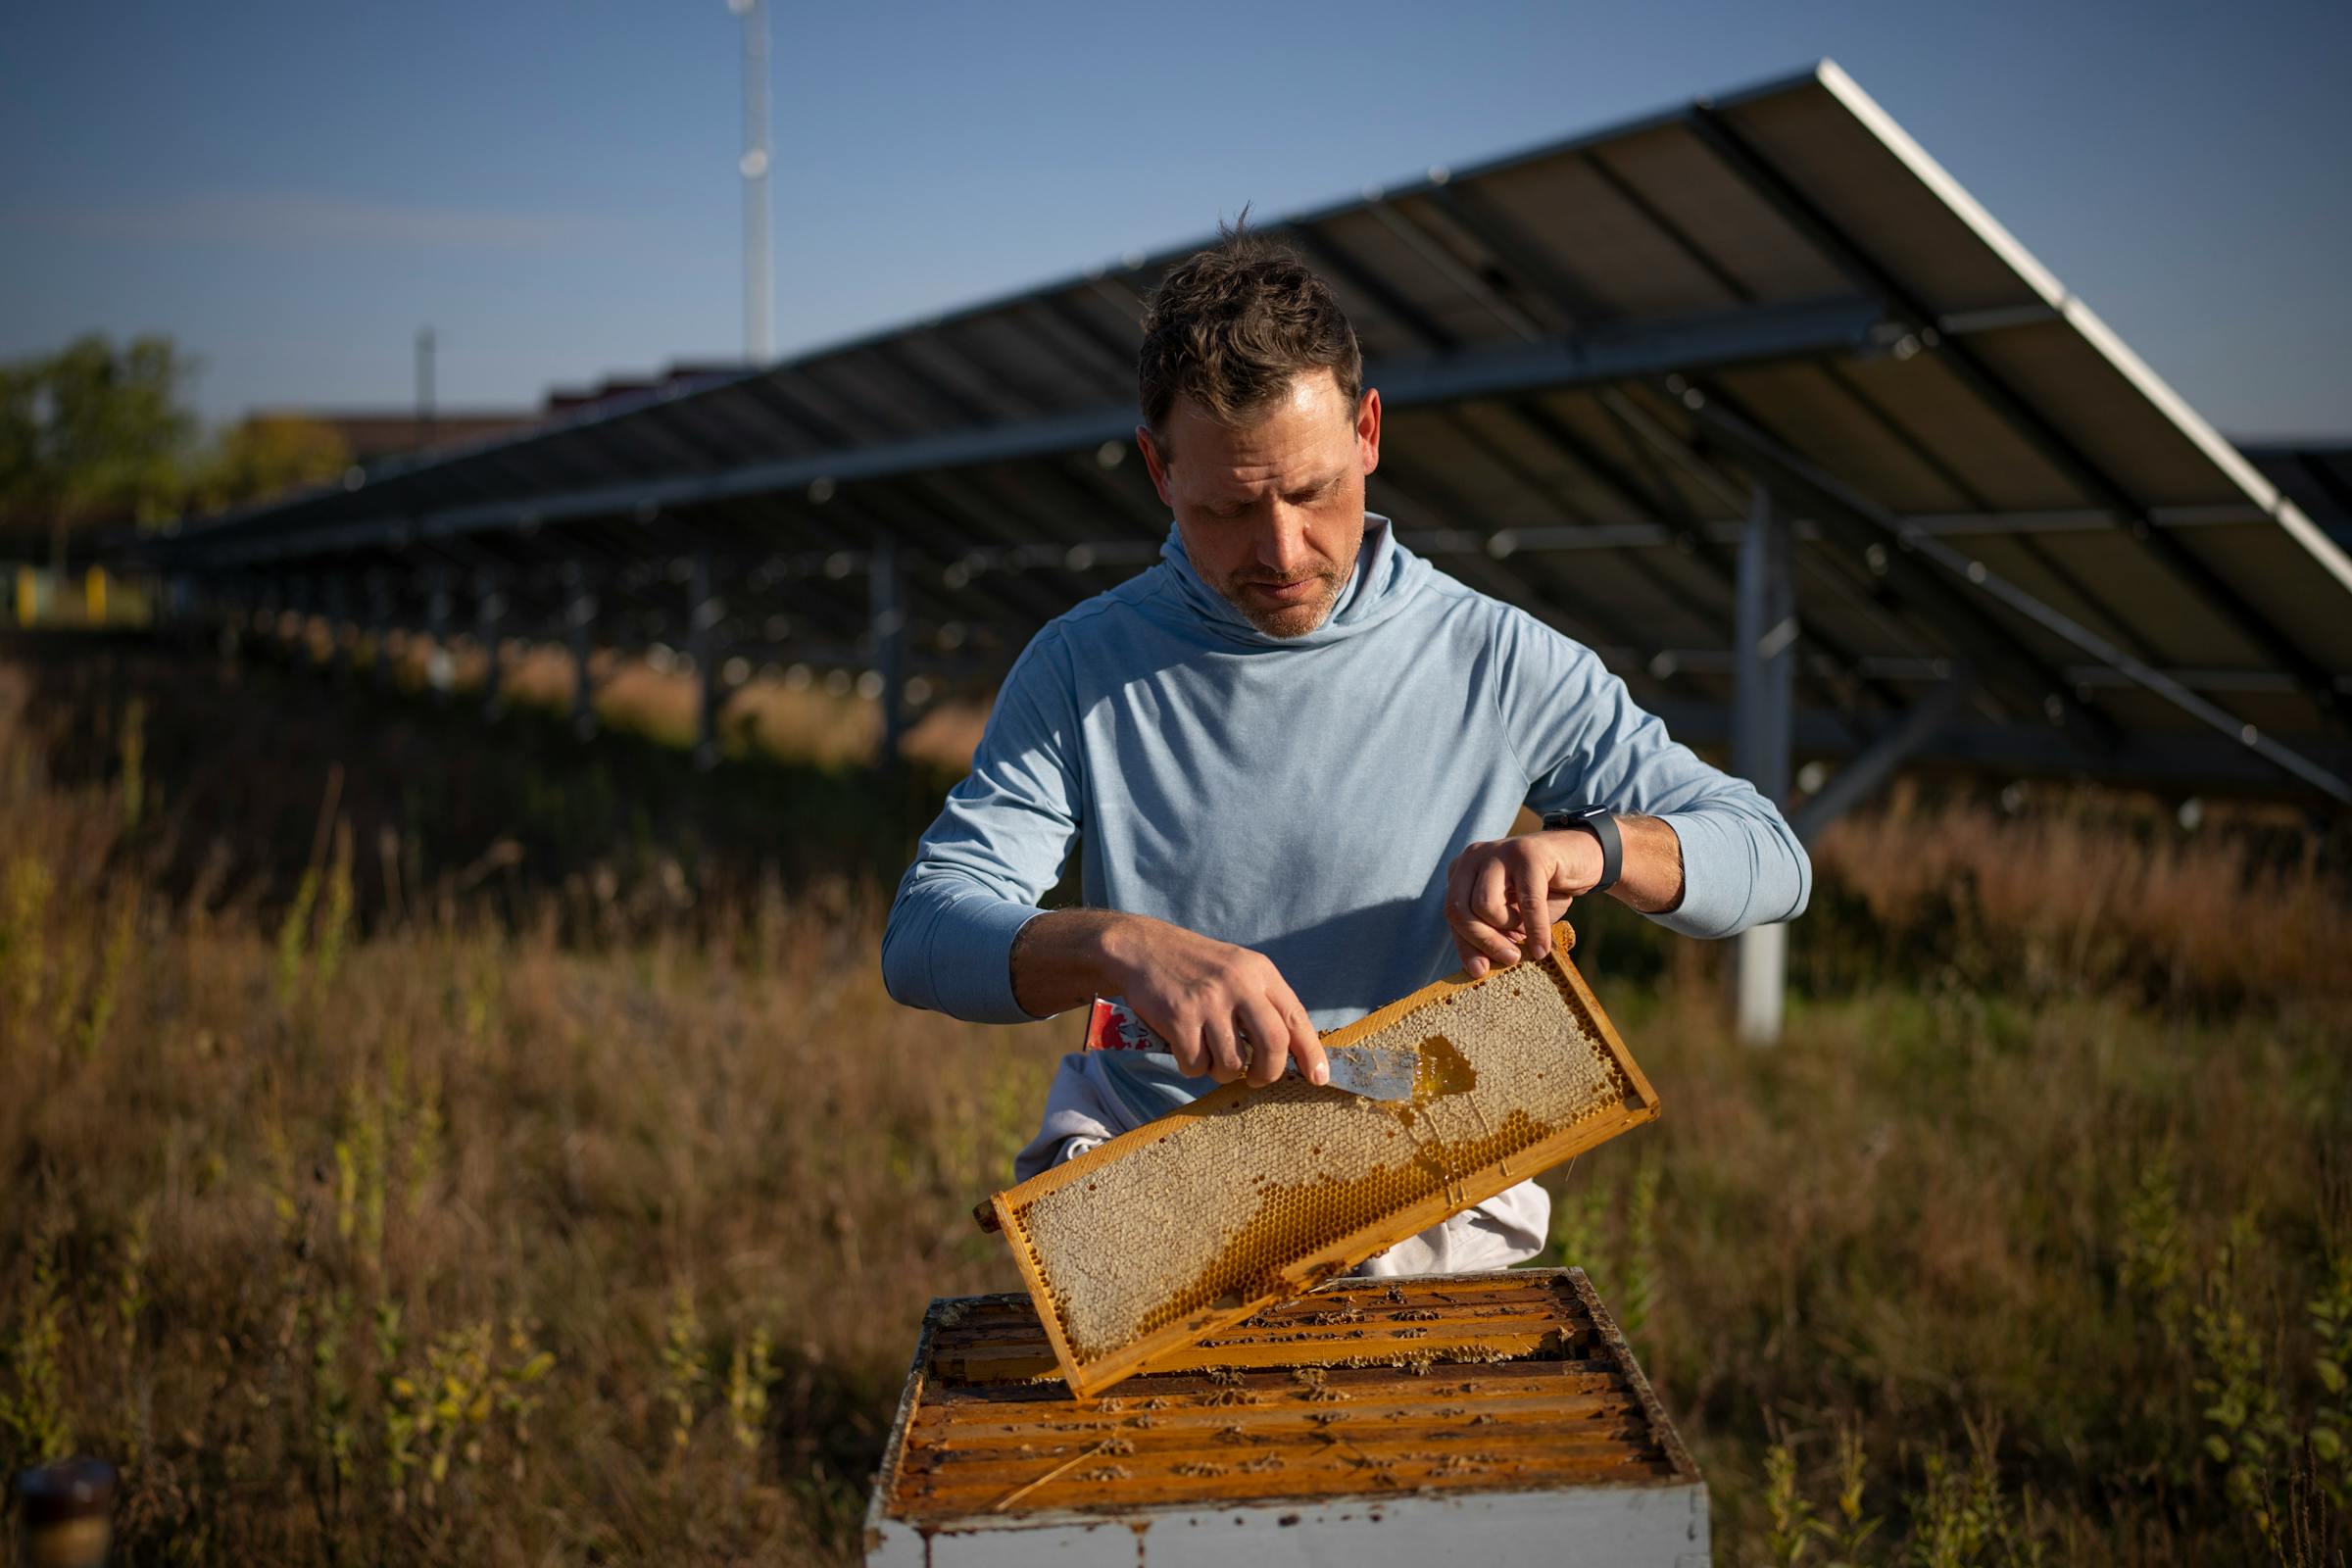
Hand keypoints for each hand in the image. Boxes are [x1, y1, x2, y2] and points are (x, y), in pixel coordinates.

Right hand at [1099, 916, 1327, 1088]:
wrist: (1144, 948)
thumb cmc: (1197, 966)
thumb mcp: (1239, 970)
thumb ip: (1264, 1002)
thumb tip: (1291, 1050)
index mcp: (1260, 972)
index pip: (1295, 1017)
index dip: (1311, 1053)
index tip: (1319, 1079)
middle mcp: (1238, 984)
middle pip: (1273, 1045)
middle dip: (1268, 1073)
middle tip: (1257, 1079)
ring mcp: (1208, 1001)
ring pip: (1232, 1063)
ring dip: (1222, 1072)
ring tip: (1211, 1056)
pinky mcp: (1179, 1018)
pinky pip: (1196, 1064)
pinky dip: (1193, 1067)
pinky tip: (1185, 1047)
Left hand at [1443, 829, 1603, 977]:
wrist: (1580, 857)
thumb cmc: (1542, 892)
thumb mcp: (1512, 917)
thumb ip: (1491, 934)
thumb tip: (1477, 968)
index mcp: (1462, 870)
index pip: (1452, 913)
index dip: (1465, 945)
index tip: (1479, 971)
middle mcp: (1473, 856)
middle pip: (1459, 909)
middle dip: (1483, 942)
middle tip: (1509, 959)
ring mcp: (1499, 851)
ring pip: (1484, 905)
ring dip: (1509, 928)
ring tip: (1527, 932)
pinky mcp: (1528, 854)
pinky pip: (1527, 903)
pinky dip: (1536, 931)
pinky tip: (1542, 949)